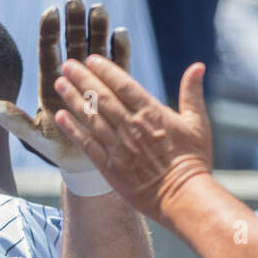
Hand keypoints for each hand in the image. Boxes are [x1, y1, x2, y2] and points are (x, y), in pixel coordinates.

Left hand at [0, 0, 129, 192]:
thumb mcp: (33, 136)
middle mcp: (72, 77)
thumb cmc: (54, 148)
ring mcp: (93, 80)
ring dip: (97, 30)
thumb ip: (16, 122)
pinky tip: (120, 33)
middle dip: (74, 23)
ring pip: (95, 49)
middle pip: (73, 45)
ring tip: (99, 9)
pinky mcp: (112, 88)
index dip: (49, 33)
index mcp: (51, 84)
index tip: (51, 12)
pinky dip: (120, 50)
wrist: (81, 163)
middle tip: (76, 0)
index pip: (48, 53)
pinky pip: (118, 66)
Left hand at [51, 59, 213, 224]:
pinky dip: (72, 129)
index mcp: (152, 114)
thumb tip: (197, 66)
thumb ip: (192, 93)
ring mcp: (118, 147)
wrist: (182, 197)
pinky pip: (86, 144)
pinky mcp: (110, 167)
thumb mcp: (197, 124)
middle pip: (102, 97)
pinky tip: (61, 117)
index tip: (91, 59)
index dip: (105, 70)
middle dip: (82, 79)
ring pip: (91, 117)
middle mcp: (131, 127)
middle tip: (66, 65)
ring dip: (73, 99)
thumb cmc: (193, 161)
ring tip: (59, 84)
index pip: (124, 85)